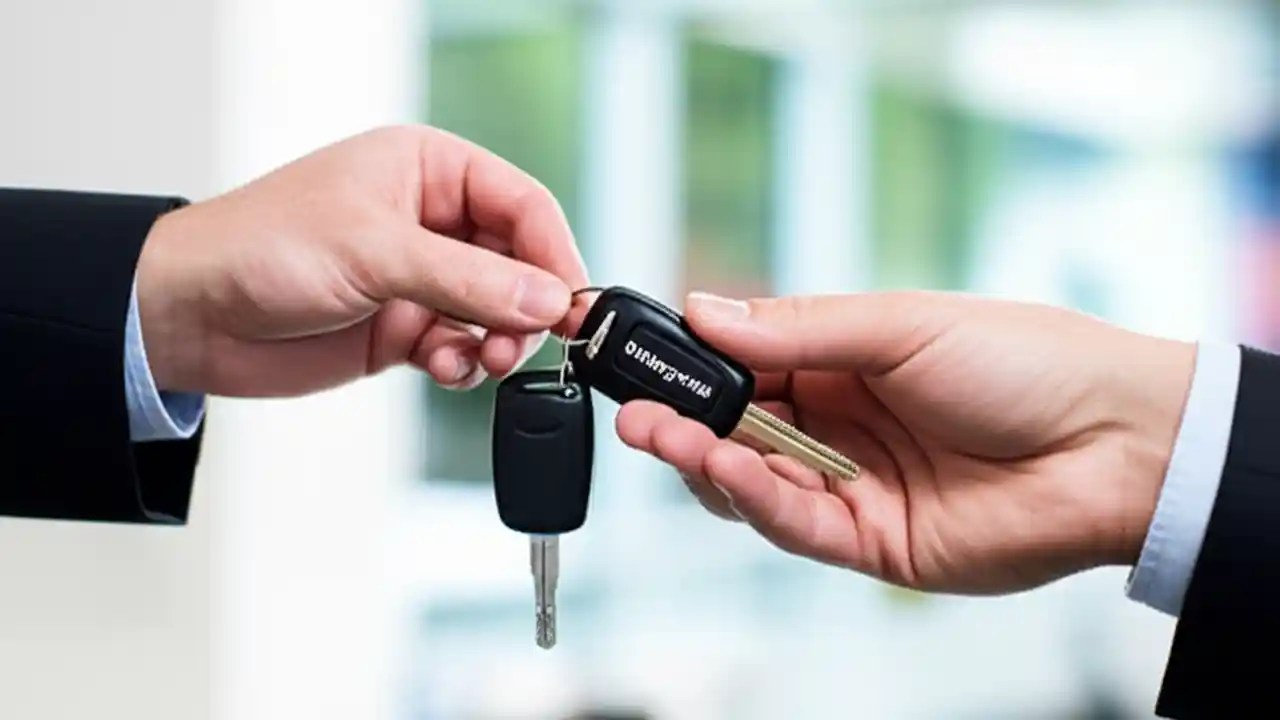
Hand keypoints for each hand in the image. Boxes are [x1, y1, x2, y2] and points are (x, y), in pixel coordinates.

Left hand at [136, 124, 588, 395]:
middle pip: (519, 263)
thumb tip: (548, 299)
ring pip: (495, 311)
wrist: (189, 317)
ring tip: (481, 359)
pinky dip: (464, 363)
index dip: (554, 254)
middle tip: (520, 343)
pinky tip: (443, 368)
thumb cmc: (259, 248)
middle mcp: (431, 219)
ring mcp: (418, 277)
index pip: (522, 204)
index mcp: (428, 169)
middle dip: (526, 307)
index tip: (571, 305)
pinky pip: (462, 346)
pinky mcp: (402, 327)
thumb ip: (468, 279)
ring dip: (497, 340)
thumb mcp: (374, 252)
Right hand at [616, 291, 1194, 594]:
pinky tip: (727, 468)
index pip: (745, 365)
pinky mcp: (870, 542)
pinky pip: (795, 524)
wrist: (1117, 444)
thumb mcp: (902, 324)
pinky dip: (755, 497)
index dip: (692, 364)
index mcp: (845, 364)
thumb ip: (799, 327)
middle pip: (735, 430)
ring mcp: (851, 487)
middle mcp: (838, 427)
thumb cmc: (1027, 363)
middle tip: (635, 408)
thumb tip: (706, 310)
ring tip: (662, 434)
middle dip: (681, 420)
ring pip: (751, 483)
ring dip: (702, 460)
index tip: (641, 352)